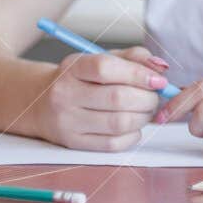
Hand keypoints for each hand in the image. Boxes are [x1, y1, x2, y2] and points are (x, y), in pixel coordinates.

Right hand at [32, 46, 168, 151]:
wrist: (41, 102)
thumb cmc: (81, 78)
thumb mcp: (102, 58)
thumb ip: (134, 58)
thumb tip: (161, 68)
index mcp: (73, 68)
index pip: (107, 68)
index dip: (139, 74)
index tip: (158, 80)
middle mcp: (65, 95)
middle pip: (118, 98)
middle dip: (148, 98)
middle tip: (156, 97)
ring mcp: (67, 121)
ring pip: (118, 123)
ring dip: (143, 117)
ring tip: (146, 110)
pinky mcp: (73, 143)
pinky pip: (112, 144)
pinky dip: (133, 135)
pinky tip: (133, 126)